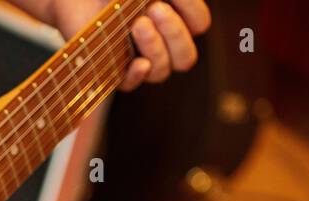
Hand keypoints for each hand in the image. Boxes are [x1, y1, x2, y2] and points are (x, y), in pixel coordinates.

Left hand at [50, 0, 211, 89]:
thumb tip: (181, 12)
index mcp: (173, 18)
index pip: (199, 24)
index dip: (192, 11)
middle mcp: (158, 42)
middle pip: (185, 57)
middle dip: (175, 33)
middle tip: (154, 8)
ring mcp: (135, 58)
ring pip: (161, 72)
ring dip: (155, 47)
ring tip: (136, 23)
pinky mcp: (110, 70)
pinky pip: (130, 84)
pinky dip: (137, 75)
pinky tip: (138, 63)